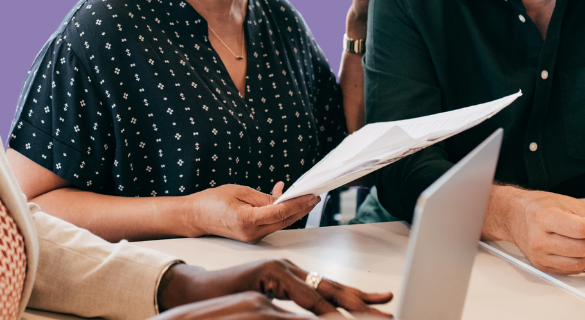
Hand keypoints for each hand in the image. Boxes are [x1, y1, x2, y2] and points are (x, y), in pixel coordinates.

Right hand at [157, 260, 392, 317]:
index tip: (381, 306)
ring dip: (350, 306)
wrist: (195, 290)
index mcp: (292, 278)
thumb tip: (315, 316)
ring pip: (323, 291)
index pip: (331, 290)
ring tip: (373, 315)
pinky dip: (320, 308)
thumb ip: (291, 309)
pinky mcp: (267, 274)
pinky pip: (300, 296)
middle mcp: (290, 269)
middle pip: (334, 288)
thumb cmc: (228, 299)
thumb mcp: (267, 307)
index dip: (359, 299)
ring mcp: (279, 270)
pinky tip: (335, 316)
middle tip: (389, 311)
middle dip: (364, 302)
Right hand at [186, 183, 318, 243]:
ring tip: (304, 196)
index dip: (298, 203)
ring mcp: (253, 237)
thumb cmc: (213, 201)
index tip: (311, 195)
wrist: (195, 216)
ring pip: (280, 223)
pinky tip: (282, 199)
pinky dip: (280, 213)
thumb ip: (263, 198)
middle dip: (301, 208)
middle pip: (284, 221)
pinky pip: (271, 224)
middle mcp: (252, 233)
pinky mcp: (252, 236)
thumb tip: (283, 199)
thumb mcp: (239, 191)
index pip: (280, 212)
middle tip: (314, 196)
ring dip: (292, 211)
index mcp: (247, 221)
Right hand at [492, 187, 584, 274]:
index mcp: (543, 218)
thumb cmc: (537, 207)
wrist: (513, 216)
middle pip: (582, 248)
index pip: (581, 229)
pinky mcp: (542, 266)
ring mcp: (539, 255)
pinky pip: (572, 270)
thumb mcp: (565, 201)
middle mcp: (539, 239)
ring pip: (579, 263)